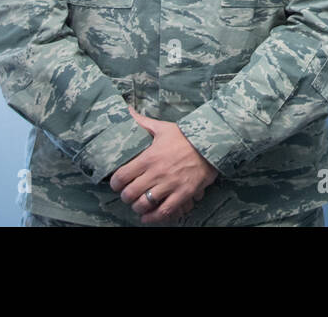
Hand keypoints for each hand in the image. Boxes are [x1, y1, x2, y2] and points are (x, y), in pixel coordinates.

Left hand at [110, 107, 219, 224]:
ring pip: (144, 204)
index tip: (117, 184)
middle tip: (128, 195)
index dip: (115, 183)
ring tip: (139, 204)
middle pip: (130, 194)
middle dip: (126, 197)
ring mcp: (170, 184)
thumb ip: (142, 122)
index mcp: (149, 157)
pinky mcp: (184, 193)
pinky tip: (148, 217)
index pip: (121, 176)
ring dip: (138, 207)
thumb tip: (125, 110)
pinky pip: (165, 211)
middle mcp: (157, 173)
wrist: (211, 142)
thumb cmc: (185, 135)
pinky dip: (154, 217)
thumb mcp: (162, 127)